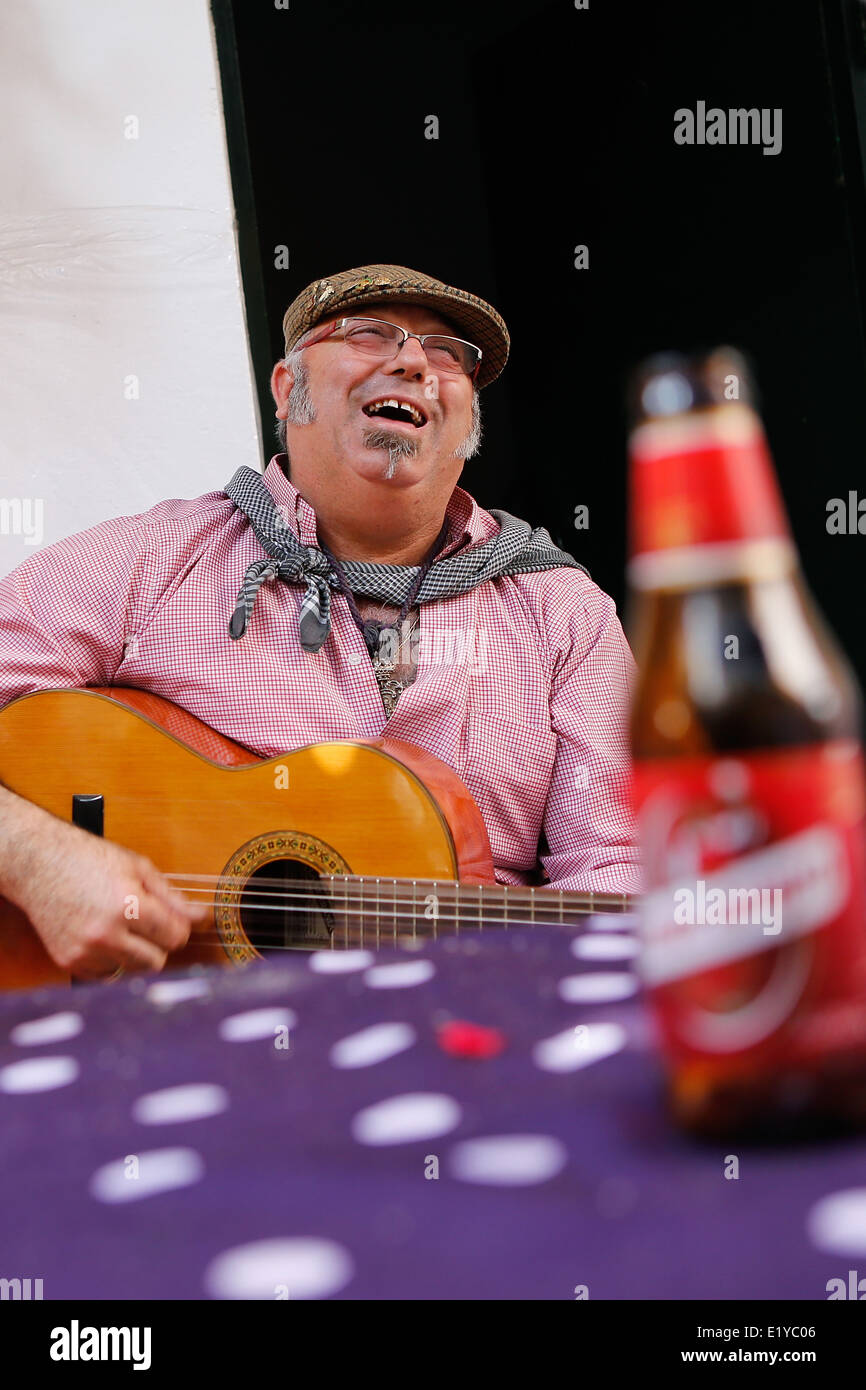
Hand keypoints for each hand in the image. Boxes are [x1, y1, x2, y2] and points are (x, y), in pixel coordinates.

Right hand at [6, 812, 208, 978]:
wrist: (40, 864)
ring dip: (134, 954)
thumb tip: (202, 916)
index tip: (172, 920)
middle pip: (156, 961)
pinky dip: (110, 960)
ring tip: (122, 926)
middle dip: (159, 944)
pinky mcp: (70, 962)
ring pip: (132, 970)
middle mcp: (106, 933)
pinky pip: (106, 975)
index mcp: (128, 905)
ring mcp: (85, 951)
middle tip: (147, 924)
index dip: (179, 928)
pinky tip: (103, 936)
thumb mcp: (138, 869)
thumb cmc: (91, 859)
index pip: (175, 937)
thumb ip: (172, 897)